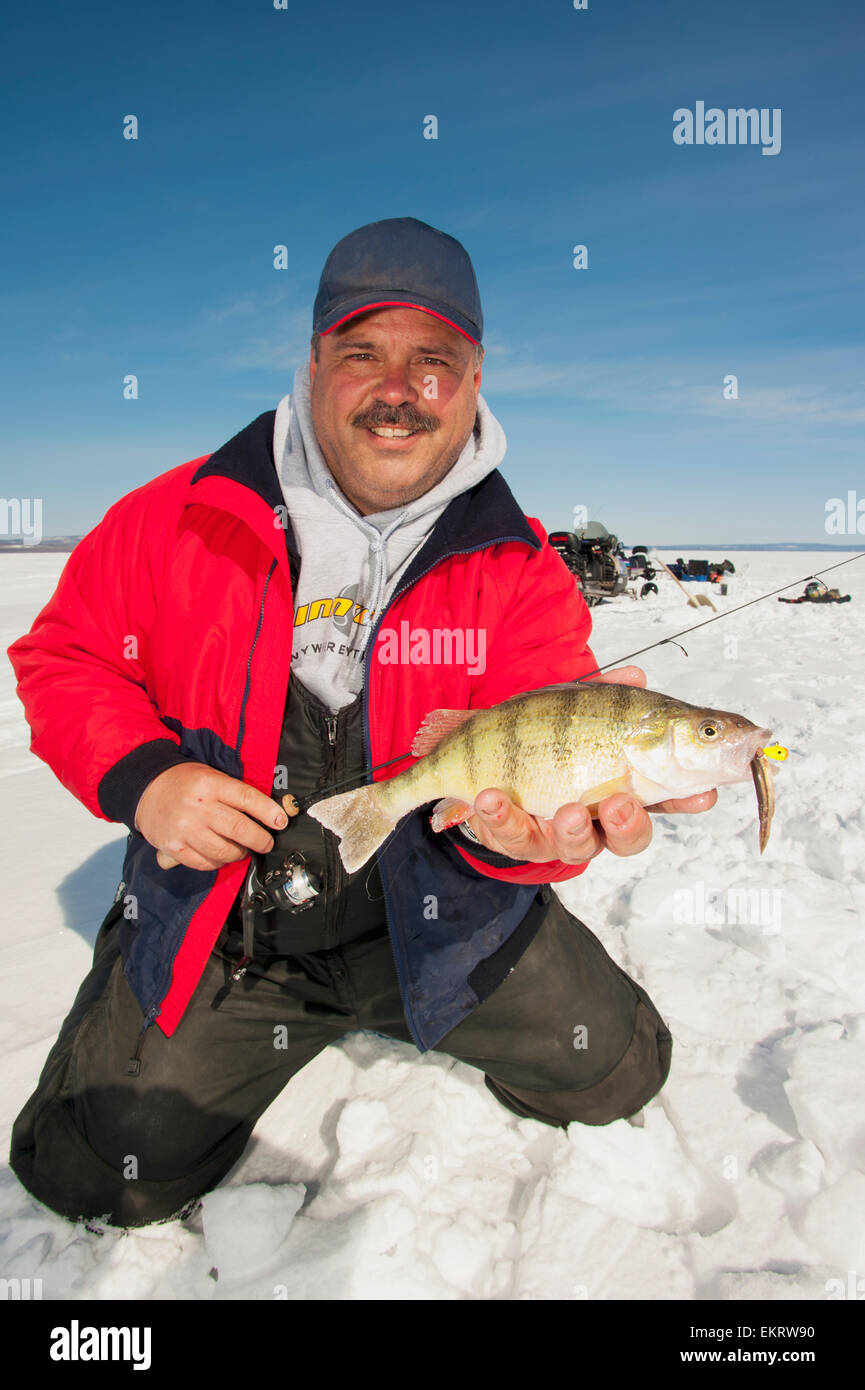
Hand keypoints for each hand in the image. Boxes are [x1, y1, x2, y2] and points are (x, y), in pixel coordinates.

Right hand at [134, 762, 287, 870]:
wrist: (145, 787)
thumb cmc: (183, 782)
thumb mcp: (211, 776)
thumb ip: (234, 793)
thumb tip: (269, 811)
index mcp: (210, 784)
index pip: (247, 798)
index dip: (269, 812)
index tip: (281, 821)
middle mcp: (198, 807)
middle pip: (239, 829)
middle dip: (260, 839)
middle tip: (266, 842)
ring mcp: (186, 829)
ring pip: (224, 851)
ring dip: (240, 853)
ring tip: (242, 849)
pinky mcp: (175, 847)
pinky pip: (204, 863)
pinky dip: (217, 863)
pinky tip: (220, 856)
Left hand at [464, 665, 717, 863]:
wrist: (489, 755)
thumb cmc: (548, 735)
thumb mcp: (578, 707)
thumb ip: (607, 694)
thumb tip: (637, 675)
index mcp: (625, 788)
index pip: (666, 797)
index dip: (688, 798)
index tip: (704, 794)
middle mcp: (597, 819)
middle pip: (627, 838)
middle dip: (628, 825)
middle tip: (620, 804)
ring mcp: (556, 832)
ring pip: (573, 846)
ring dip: (572, 829)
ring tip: (566, 812)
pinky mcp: (515, 836)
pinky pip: (510, 834)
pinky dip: (501, 816)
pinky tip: (490, 796)